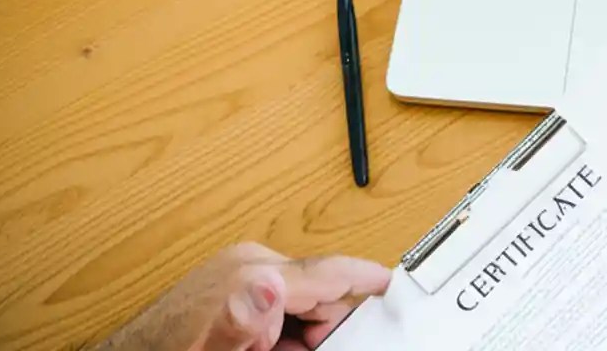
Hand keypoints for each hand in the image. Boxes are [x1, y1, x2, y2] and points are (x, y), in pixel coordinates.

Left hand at [96, 242, 391, 350]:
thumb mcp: (213, 350)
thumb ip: (244, 319)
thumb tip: (272, 285)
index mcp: (253, 273)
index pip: (327, 274)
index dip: (365, 280)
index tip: (393, 285)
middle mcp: (252, 264)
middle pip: (321, 290)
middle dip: (326, 325)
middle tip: (302, 348)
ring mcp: (245, 271)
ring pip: (303, 300)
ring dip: (302, 331)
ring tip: (273, 350)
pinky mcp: (239, 281)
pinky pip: (283, 303)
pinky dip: (284, 328)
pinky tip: (267, 346)